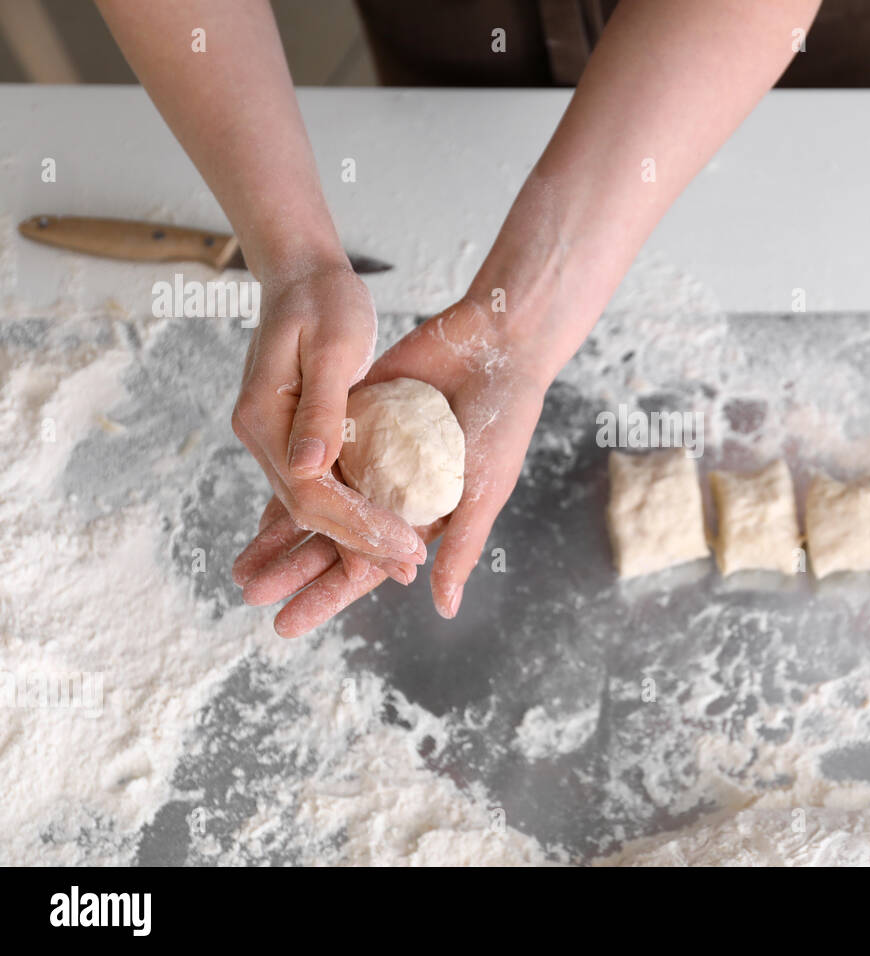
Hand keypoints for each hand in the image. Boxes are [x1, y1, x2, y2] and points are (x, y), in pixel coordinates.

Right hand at [230, 264, 427, 580]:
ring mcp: (275, 438)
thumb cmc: (322, 300)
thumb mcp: (331, 348)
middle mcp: (262, 436)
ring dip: (356, 534)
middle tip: (410, 564)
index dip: (357, 524)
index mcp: (264, 418)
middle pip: (310, 509)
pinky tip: (384, 525)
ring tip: (403, 558)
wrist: (304, 272)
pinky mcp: (295, 434)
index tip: (403, 543)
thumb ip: (319, 408)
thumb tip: (308, 468)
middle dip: (360, 541)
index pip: (310, 492)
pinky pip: (321, 484)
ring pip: (314, 503)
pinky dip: (352, 508)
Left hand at [232, 297, 549, 636]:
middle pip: (330, 539)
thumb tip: (442, 609)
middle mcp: (390, 493)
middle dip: (291, 568)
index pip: (365, 566)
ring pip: (315, 499)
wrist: (497, 346)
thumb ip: (460, 545)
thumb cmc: (505, 421)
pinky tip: (256, 493)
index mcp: (420, 517)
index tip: (287, 623)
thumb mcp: (486, 488)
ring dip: (277, 530)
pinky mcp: (355, 415)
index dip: (327, 595)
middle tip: (249, 593)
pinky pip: (313, 449)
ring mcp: (370, 455)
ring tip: (240, 561)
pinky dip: (285, 472)